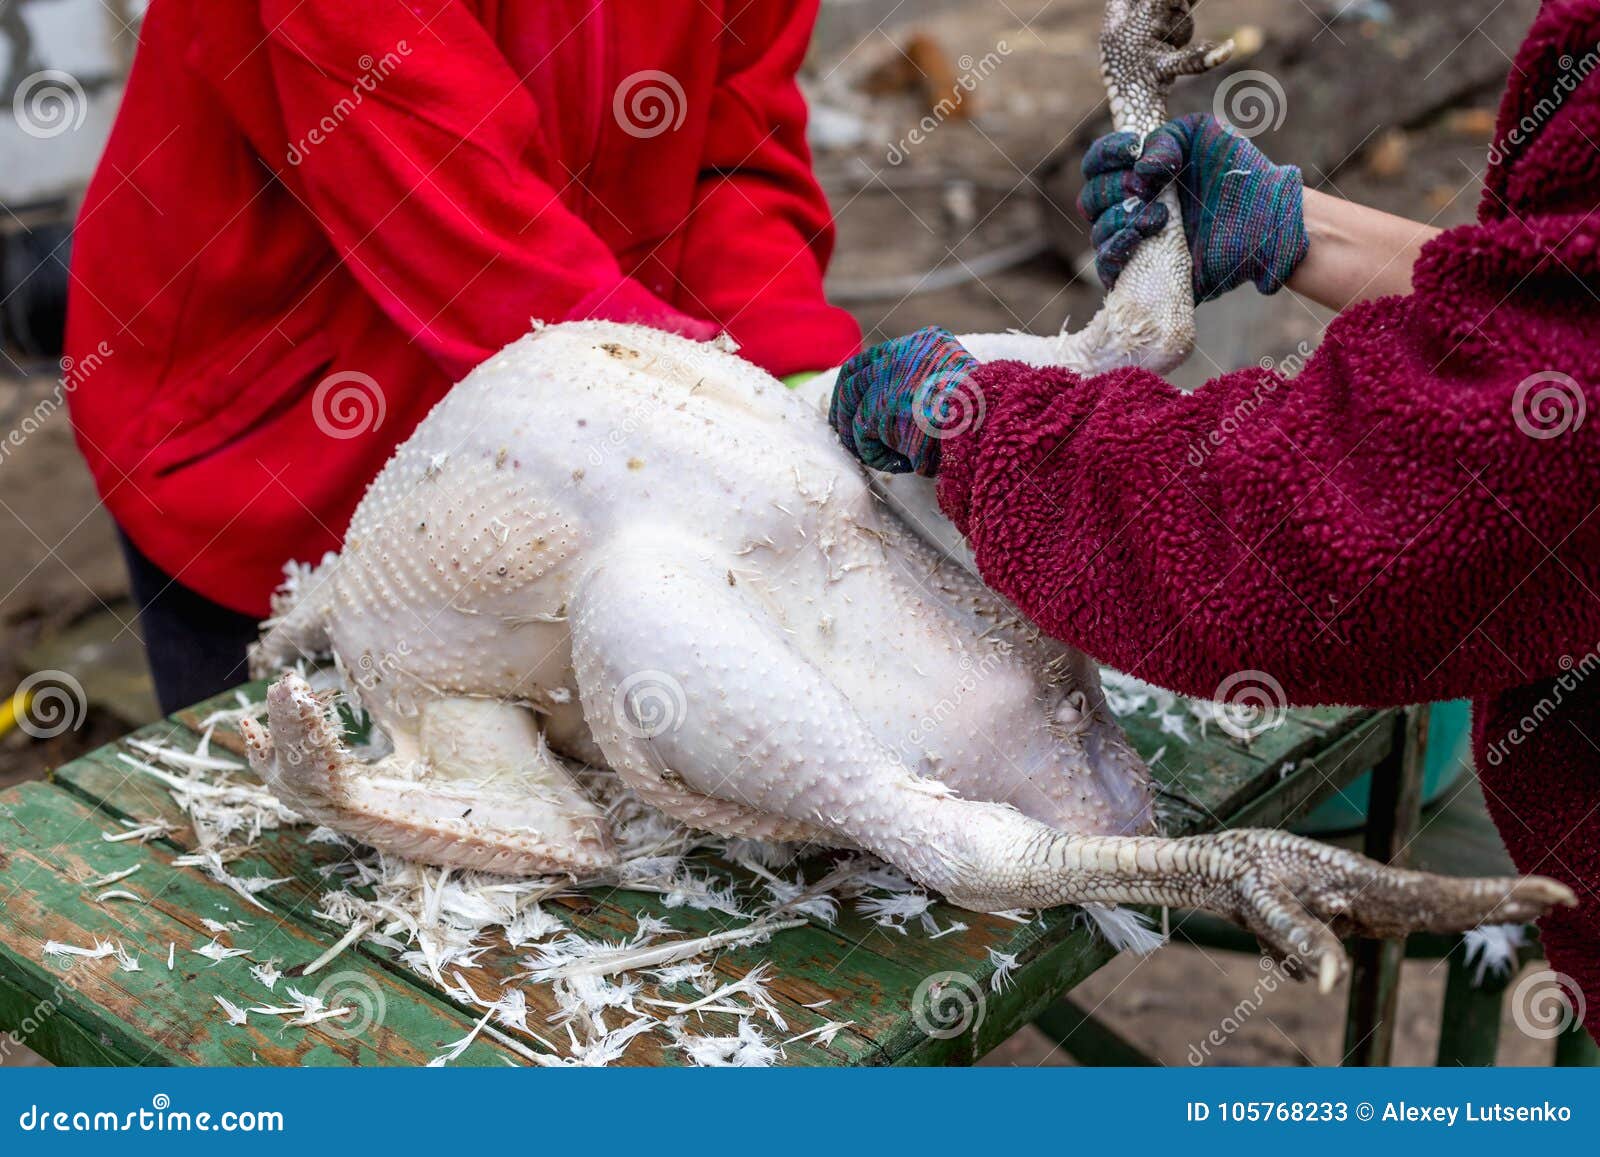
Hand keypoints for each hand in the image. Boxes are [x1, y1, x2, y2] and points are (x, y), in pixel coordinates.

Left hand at [829, 327, 978, 476]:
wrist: (988, 423)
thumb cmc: (986, 414)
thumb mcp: (964, 386)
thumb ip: (937, 387)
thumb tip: (919, 412)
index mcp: (926, 343)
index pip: (882, 356)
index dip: (867, 380)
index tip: (861, 400)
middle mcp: (901, 353)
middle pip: (854, 374)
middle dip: (845, 404)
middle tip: (845, 430)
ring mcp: (886, 379)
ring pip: (853, 405)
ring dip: (858, 433)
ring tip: (874, 452)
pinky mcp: (877, 410)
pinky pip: (862, 436)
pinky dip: (876, 454)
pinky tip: (899, 463)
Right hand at [1078, 112, 1308, 300]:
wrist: (1268, 220)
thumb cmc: (1239, 175)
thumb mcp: (1203, 134)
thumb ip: (1166, 138)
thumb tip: (1139, 169)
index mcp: (1141, 173)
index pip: (1098, 164)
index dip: (1105, 155)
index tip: (1132, 150)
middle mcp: (1133, 207)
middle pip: (1090, 199)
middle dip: (1112, 189)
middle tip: (1148, 189)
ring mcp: (1137, 242)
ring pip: (1098, 232)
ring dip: (1119, 219)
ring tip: (1158, 217)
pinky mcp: (1145, 274)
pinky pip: (1108, 268)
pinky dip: (1115, 250)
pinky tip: (1141, 236)